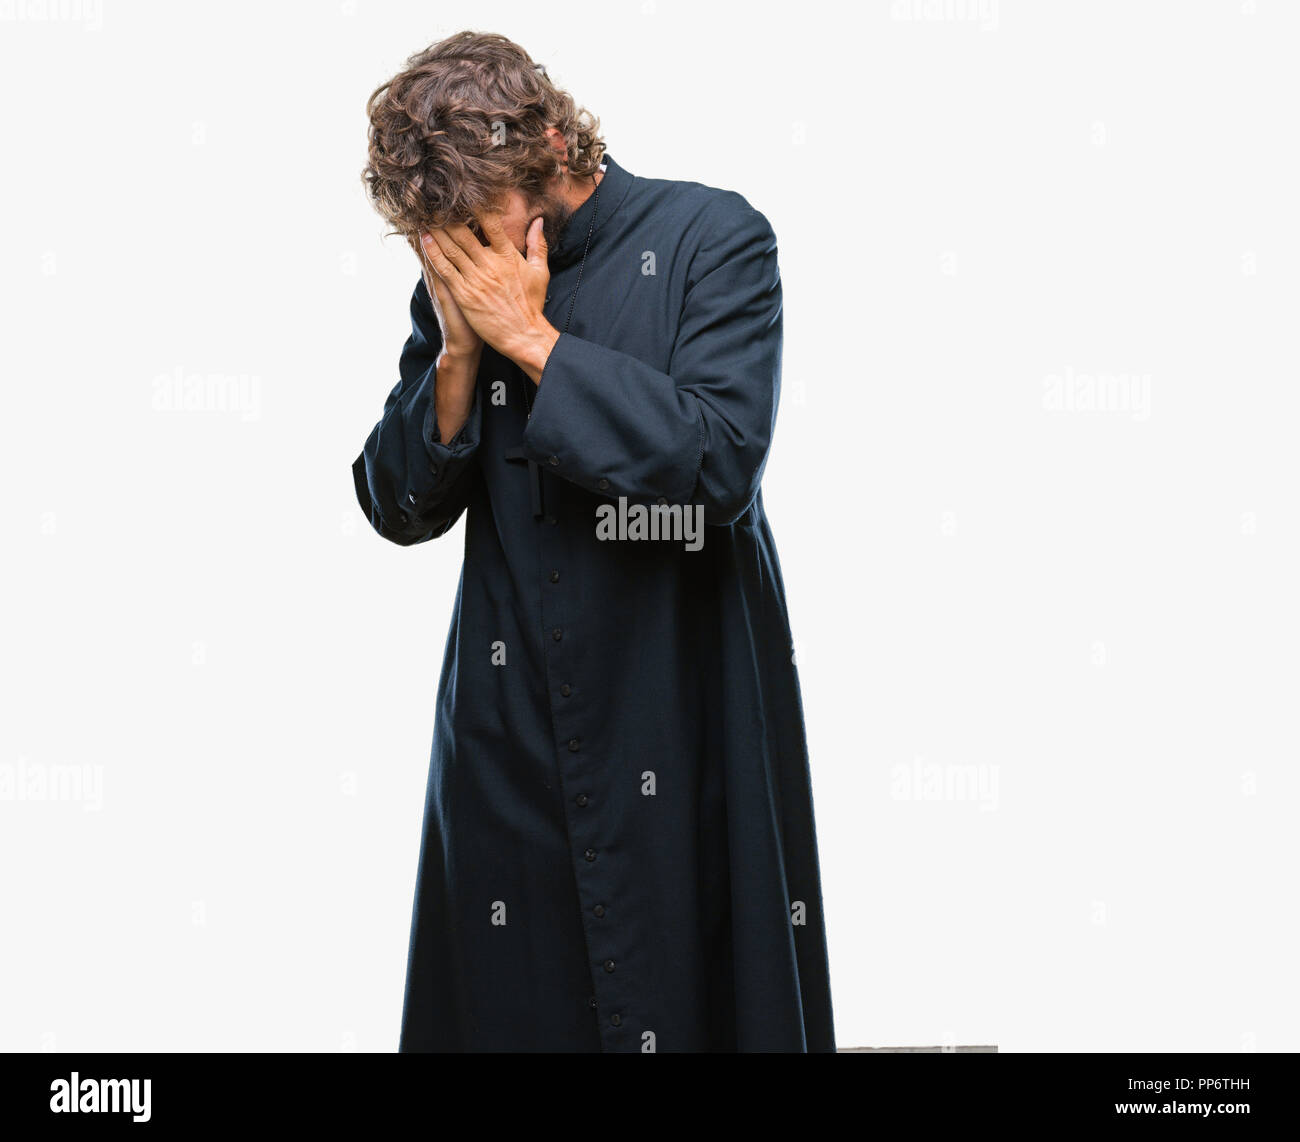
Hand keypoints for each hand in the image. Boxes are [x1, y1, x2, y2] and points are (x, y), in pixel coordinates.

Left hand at [419, 214, 558, 382]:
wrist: (524, 335)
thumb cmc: (532, 304)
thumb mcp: (540, 272)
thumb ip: (538, 243)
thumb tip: (538, 220)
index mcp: (508, 256)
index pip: (491, 223)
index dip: (476, 206)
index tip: (465, 193)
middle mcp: (490, 265)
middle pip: (464, 233)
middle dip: (447, 215)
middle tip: (435, 200)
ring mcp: (475, 280)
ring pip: (451, 248)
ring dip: (436, 230)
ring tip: (424, 214)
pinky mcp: (464, 295)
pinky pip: (445, 269)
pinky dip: (433, 252)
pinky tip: (424, 239)